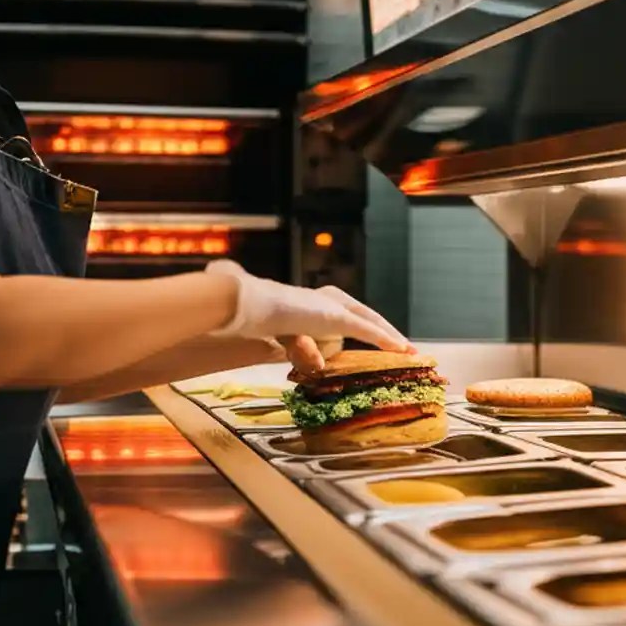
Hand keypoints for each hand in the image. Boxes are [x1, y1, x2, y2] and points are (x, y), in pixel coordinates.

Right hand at [206, 260, 408, 352]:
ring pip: (367, 321)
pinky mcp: (334, 316)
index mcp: (303, 299)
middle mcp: (320, 299)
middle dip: (379, 327)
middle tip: (397, 343)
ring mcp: (328, 306)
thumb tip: (217, 275)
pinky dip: (385, 339)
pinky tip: (402, 349)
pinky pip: (366, 330)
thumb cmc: (241, 305)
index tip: (363, 331)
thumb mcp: (242, 312)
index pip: (336, 309)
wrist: (241, 302)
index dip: (353, 320)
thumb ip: (238, 300)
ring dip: (388, 336)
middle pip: (360, 312)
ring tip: (408, 350)